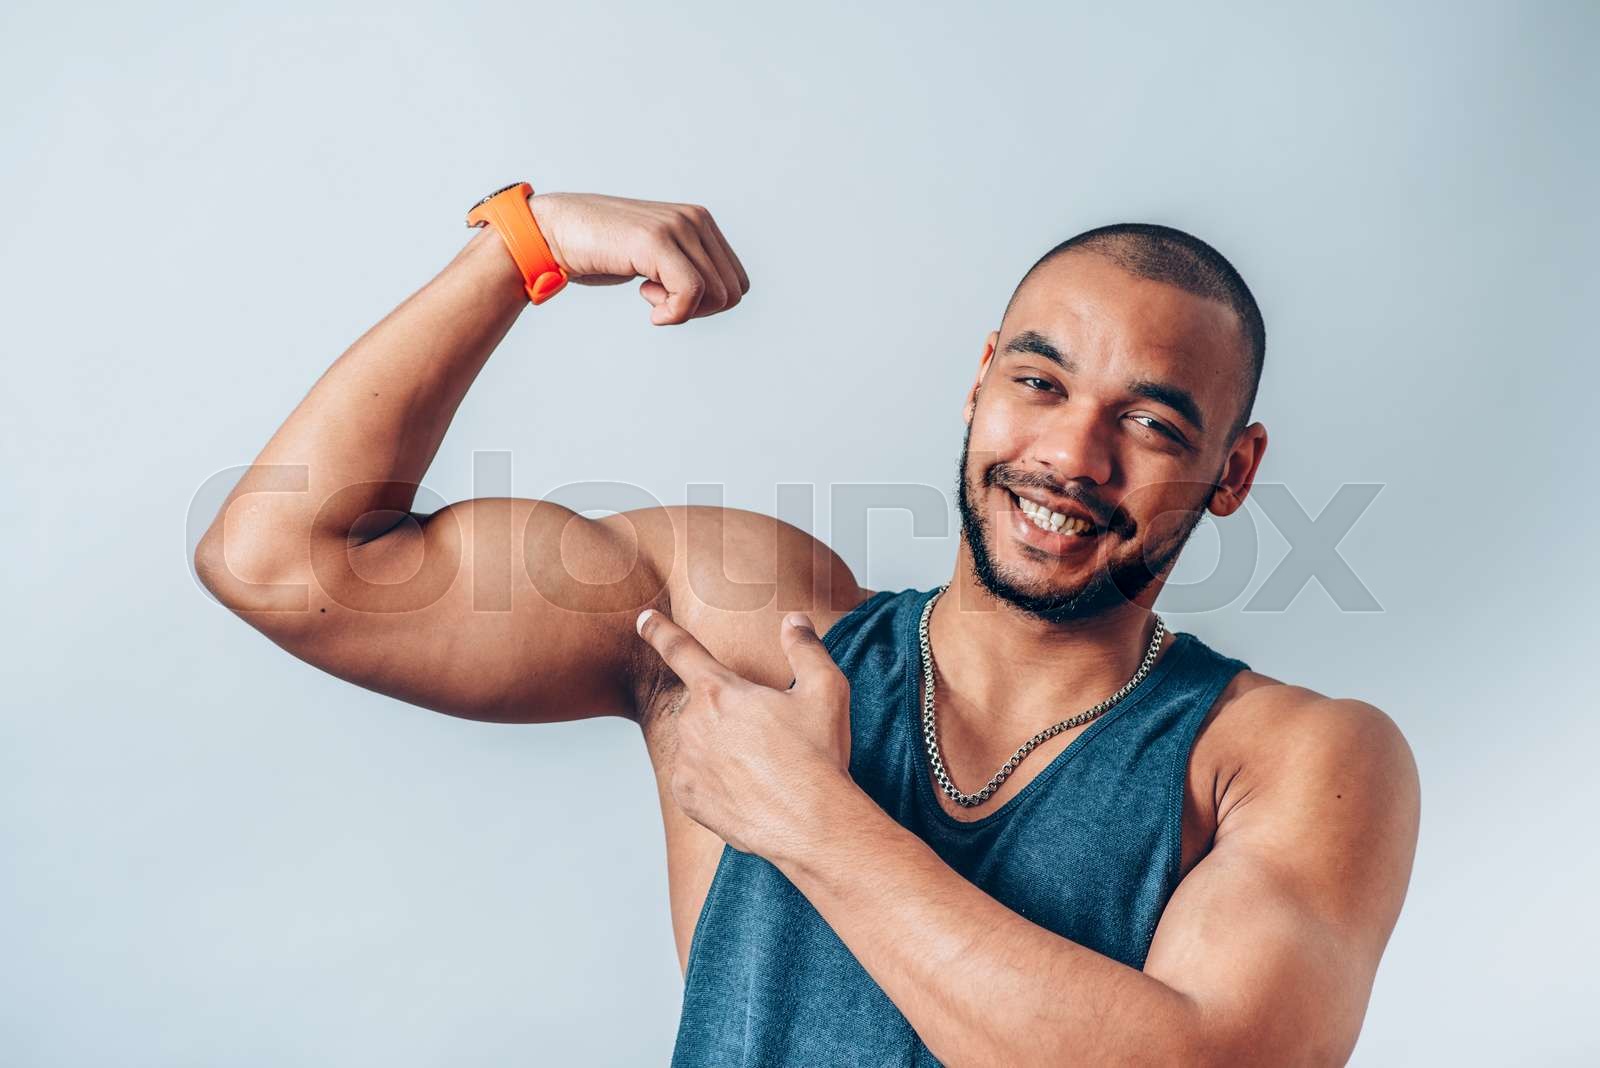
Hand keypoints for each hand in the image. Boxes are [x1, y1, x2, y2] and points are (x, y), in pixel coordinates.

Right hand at [527, 192, 749, 324]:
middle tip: (659, 299)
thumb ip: (690, 267)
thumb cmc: (601, 251)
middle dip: (700, 310)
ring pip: (718, 295)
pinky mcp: (656, 241)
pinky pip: (691, 293)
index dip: (709, 303)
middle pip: (733, 291)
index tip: (670, 295)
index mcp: (700, 221)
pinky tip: (646, 302)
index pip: (737, 281)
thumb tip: (726, 298)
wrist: (554, 233)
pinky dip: (673, 313)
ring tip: (648, 293)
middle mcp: (695, 218)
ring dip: (683, 310)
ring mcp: (677, 227)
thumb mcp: (658, 258)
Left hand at [635, 607, 854, 858]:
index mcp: (719, 691)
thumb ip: (805, 647)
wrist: (811, 823)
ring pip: (699, 742)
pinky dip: (715, 779)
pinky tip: (747, 788)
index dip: (660, 631)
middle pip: (703, 705)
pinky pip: (695, 778)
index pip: (681, 649)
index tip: (643, 621)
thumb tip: (793, 621)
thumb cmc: (817, 756)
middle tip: (769, 738)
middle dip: (729, 714)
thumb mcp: (825, 690)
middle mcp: (692, 723)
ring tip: (764, 767)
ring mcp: (686, 762)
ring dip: (721, 746)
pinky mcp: (686, 797)